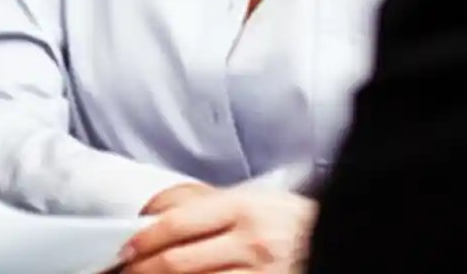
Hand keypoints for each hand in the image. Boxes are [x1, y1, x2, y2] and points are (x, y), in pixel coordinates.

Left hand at [122, 189, 316, 273]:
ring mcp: (263, 273)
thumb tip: (159, 222)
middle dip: (144, 270)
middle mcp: (253, 242)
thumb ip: (213, 210)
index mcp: (244, 208)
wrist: (344, 235)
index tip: (125, 249)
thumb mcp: (258, 202)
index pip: (177, 224)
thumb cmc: (296, 223)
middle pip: (179, 262)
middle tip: (125, 272)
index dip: (144, 240)